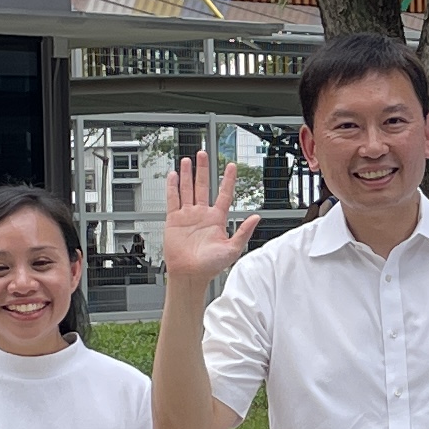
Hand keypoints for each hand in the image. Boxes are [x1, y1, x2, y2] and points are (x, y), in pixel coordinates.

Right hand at [163, 158, 260, 282]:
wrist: (190, 274)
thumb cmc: (210, 266)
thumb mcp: (233, 249)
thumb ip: (244, 232)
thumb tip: (256, 218)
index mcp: (217, 219)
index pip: (224, 193)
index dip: (228, 180)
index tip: (231, 166)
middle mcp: (202, 214)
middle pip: (203, 186)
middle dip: (203, 169)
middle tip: (203, 154)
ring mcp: (187, 215)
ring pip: (187, 189)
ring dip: (187, 174)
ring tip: (188, 160)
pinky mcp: (174, 220)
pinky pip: (173, 199)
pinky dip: (172, 187)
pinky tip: (173, 175)